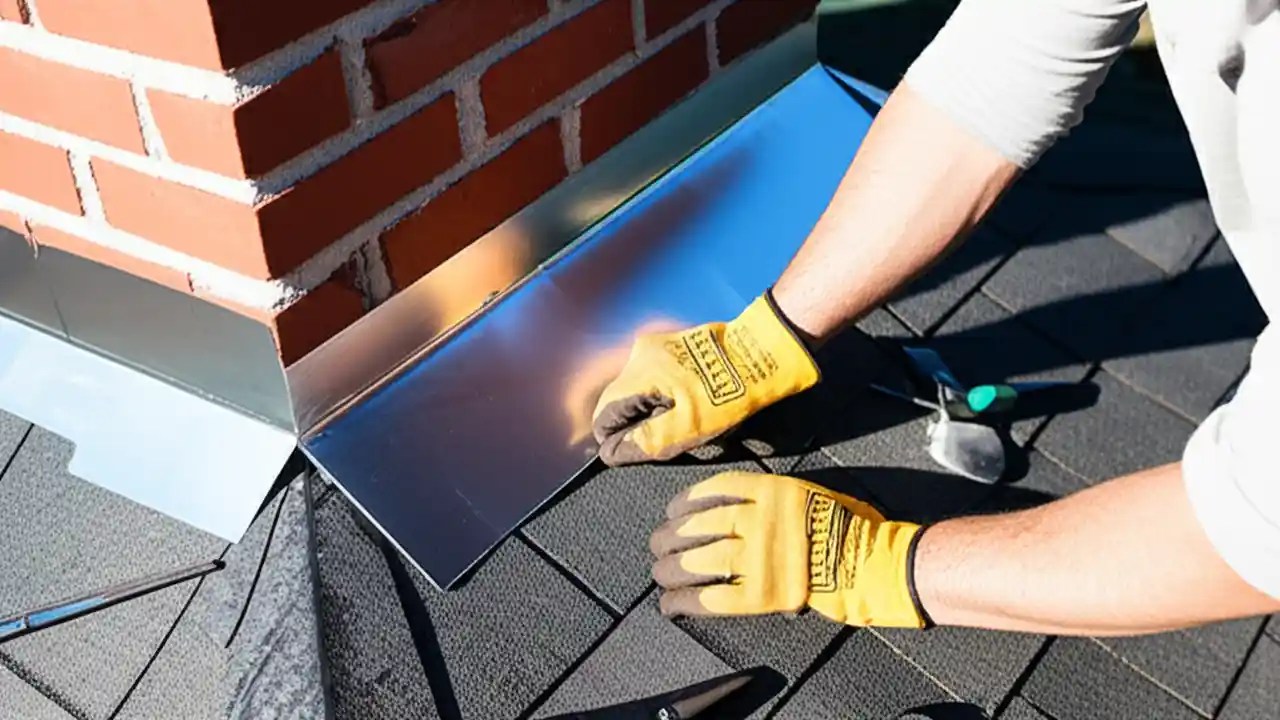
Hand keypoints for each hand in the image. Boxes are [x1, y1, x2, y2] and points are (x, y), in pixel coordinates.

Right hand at [591, 293, 819, 465]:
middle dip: (634, 423)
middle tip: (666, 436)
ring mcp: (655, 345)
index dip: (614, 439)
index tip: (634, 452)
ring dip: (648, 408)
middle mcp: (639, 355)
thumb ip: (646, 441)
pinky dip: (661, 392)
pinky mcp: (672, 343)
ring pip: (635, 388)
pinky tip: (687, 400)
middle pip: (617, 401)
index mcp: (639, 375)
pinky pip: (652, 375)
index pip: (603, 415)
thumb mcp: (690, 428)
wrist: (764, 353)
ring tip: (680, 418)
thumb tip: (612, 452)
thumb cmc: (731, 393)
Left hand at [649, 471, 928, 627]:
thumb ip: (768, 496)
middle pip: (696, 528)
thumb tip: (730, 504)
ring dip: (671, 571)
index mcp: (769, 491)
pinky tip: (670, 606)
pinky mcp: (762, 593)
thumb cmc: (846, 525)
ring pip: (698, 562)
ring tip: (659, 575)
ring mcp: (759, 557)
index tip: (672, 512)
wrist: (870, 560)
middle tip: (657, 546)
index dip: (685, 503)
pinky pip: (712, 599)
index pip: (711, 492)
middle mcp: (758, 520)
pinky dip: (685, 602)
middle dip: (669, 539)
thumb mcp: (806, 491)